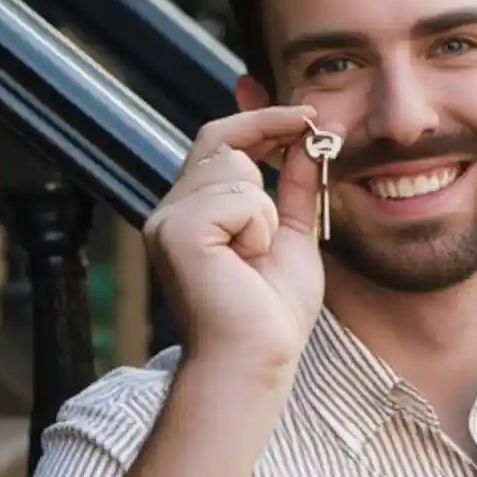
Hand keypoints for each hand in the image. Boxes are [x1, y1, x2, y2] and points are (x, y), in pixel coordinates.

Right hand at [143, 105, 333, 373]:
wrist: (255, 362)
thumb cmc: (271, 314)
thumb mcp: (293, 236)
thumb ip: (295, 187)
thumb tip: (308, 138)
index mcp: (194, 211)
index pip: (218, 141)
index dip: (259, 119)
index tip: (304, 114)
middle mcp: (171, 211)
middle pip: (220, 139)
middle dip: (268, 135)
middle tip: (307, 137)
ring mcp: (168, 219)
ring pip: (232, 166)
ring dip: (265, 210)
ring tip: (256, 255)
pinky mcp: (177, 232)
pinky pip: (235, 195)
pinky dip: (257, 226)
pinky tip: (246, 261)